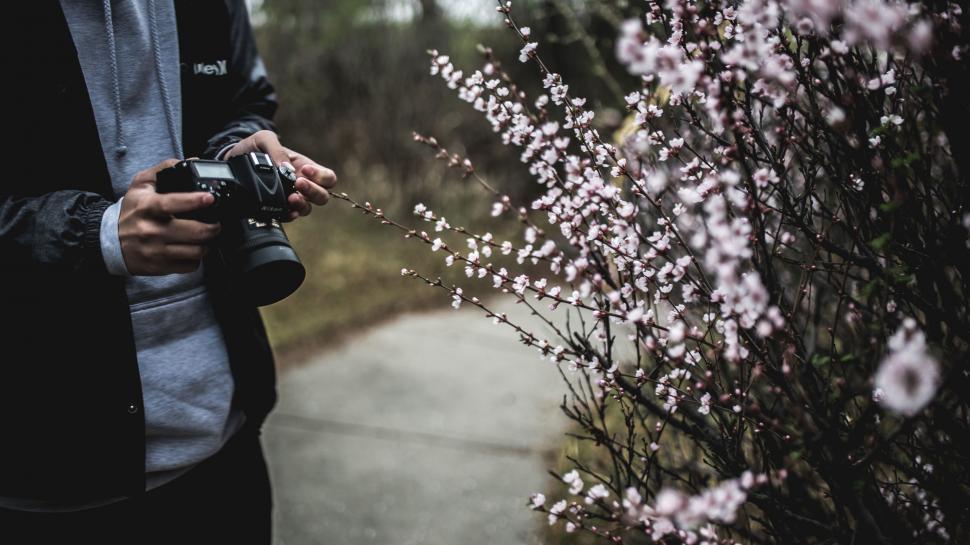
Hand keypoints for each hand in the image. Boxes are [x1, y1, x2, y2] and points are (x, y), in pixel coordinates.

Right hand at [119, 159, 221, 275]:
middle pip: (194, 232)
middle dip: (213, 227)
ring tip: (205, 236)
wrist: (109, 241)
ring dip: (207, 244)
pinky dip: (196, 258)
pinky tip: (192, 249)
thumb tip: (191, 162)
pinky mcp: (159, 267)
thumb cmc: (131, 211)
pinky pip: (189, 265)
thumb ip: (164, 169)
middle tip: (215, 223)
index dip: (194, 201)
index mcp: (147, 207)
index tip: (210, 198)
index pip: (171, 203)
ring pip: (196, 251)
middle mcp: (151, 230)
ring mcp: (156, 251)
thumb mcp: (141, 185)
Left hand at [223, 130, 337, 220]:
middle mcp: (301, 185)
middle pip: (323, 196)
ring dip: (302, 204)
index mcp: (304, 168)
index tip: (305, 170)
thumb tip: (286, 168)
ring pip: (308, 208)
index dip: (321, 177)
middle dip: (313, 191)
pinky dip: (289, 215)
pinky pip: (289, 216)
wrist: (233, 161)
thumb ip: (277, 149)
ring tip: (290, 198)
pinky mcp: (278, 208)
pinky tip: (285, 211)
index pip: (328, 178)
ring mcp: (291, 198)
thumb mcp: (264, 139)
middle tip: (298, 183)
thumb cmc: (253, 148)